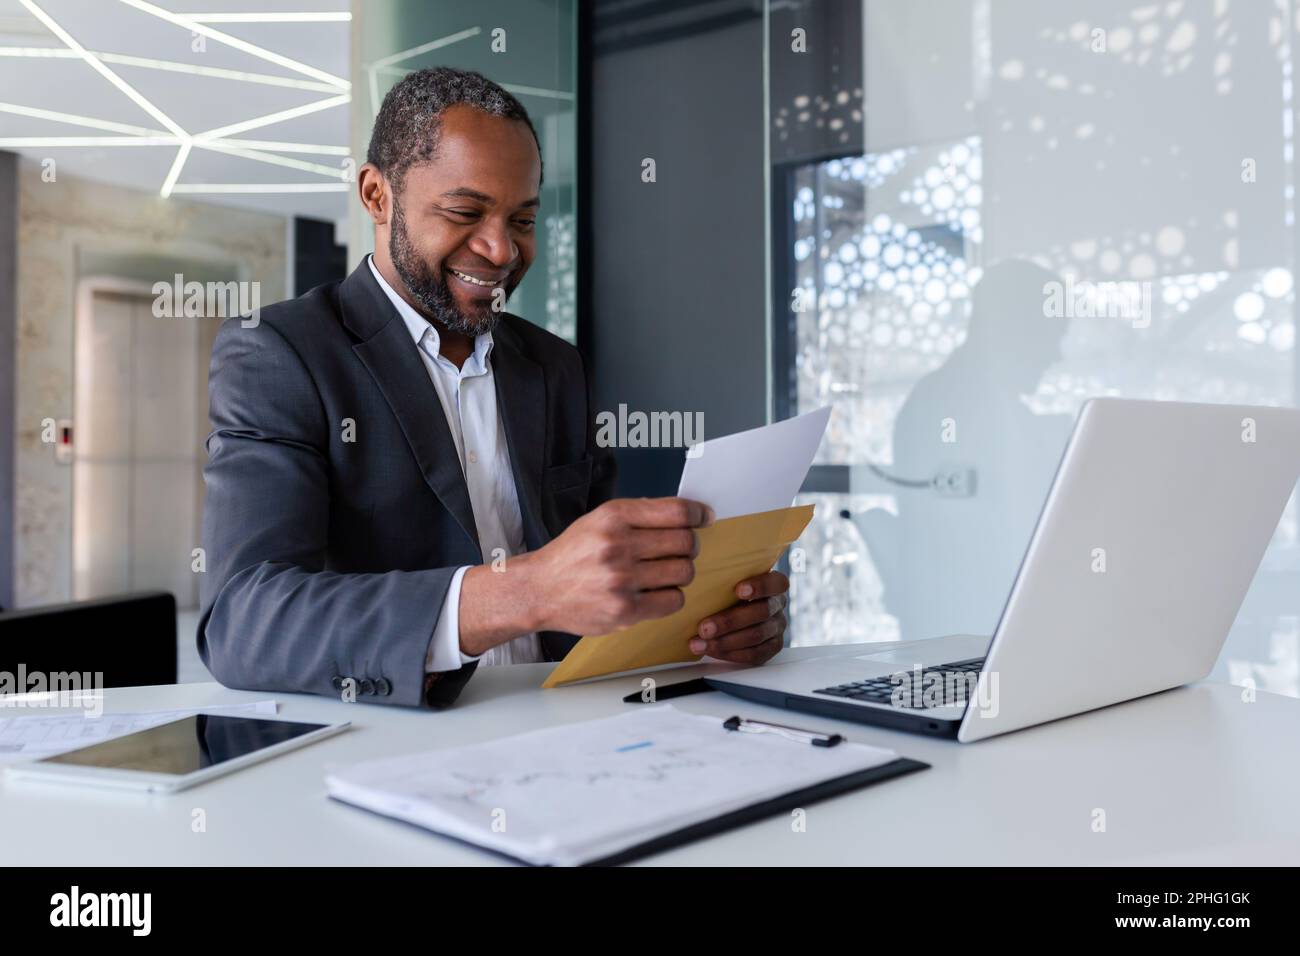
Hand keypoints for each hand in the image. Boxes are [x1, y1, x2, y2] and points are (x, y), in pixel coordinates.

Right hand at [523, 497, 711, 636]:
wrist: (540, 589)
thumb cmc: (573, 554)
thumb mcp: (599, 520)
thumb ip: (639, 515)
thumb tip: (687, 514)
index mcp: (613, 517)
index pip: (675, 511)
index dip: (698, 513)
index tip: (704, 518)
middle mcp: (617, 545)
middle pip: (685, 542)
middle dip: (689, 546)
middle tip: (680, 550)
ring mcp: (621, 580)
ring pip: (684, 572)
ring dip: (681, 572)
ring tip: (665, 572)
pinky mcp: (625, 611)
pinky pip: (674, 600)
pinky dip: (672, 596)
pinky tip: (657, 592)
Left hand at [689, 571, 788, 664]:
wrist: (731, 616)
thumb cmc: (727, 593)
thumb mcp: (727, 582)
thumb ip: (722, 579)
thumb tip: (692, 577)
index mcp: (773, 585)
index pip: (776, 583)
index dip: (760, 587)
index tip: (738, 590)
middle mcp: (777, 605)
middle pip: (761, 612)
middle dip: (730, 621)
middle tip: (704, 627)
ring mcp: (776, 627)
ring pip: (756, 636)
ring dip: (725, 641)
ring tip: (700, 643)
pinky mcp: (772, 647)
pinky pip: (754, 654)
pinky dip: (730, 654)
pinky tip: (711, 651)